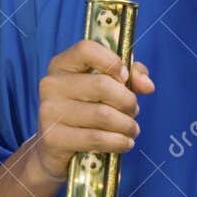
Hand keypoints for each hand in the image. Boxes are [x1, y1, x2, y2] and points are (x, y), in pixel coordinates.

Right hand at [31, 40, 154, 180]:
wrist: (55, 146)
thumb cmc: (85, 109)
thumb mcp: (107, 86)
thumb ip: (130, 76)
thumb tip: (147, 84)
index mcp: (62, 64)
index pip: (86, 49)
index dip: (112, 61)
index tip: (125, 78)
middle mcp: (51, 84)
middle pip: (102, 85)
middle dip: (128, 101)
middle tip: (133, 110)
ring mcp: (49, 111)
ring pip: (103, 115)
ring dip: (127, 125)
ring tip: (131, 128)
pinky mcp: (53, 138)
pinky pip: (96, 139)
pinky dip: (118, 142)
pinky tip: (125, 143)